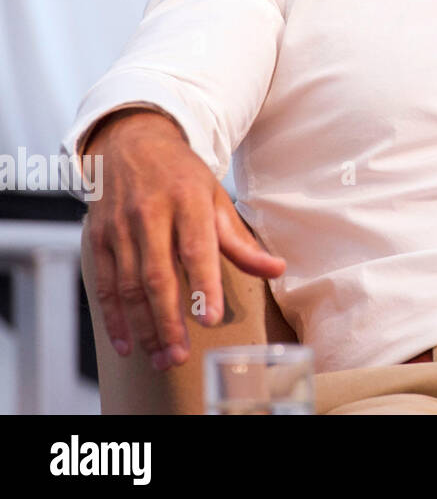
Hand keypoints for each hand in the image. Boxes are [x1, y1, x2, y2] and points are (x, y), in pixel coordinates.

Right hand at [83, 111, 285, 370]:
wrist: (132, 142)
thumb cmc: (182, 176)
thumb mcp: (217, 198)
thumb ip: (240, 241)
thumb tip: (276, 269)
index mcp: (188, 200)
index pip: (197, 248)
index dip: (204, 284)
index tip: (211, 318)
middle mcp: (150, 213)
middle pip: (158, 274)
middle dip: (168, 320)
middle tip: (180, 355)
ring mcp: (120, 227)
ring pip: (128, 286)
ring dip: (143, 327)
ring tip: (161, 357)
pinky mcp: (98, 238)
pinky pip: (103, 284)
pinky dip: (114, 318)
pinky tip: (127, 343)